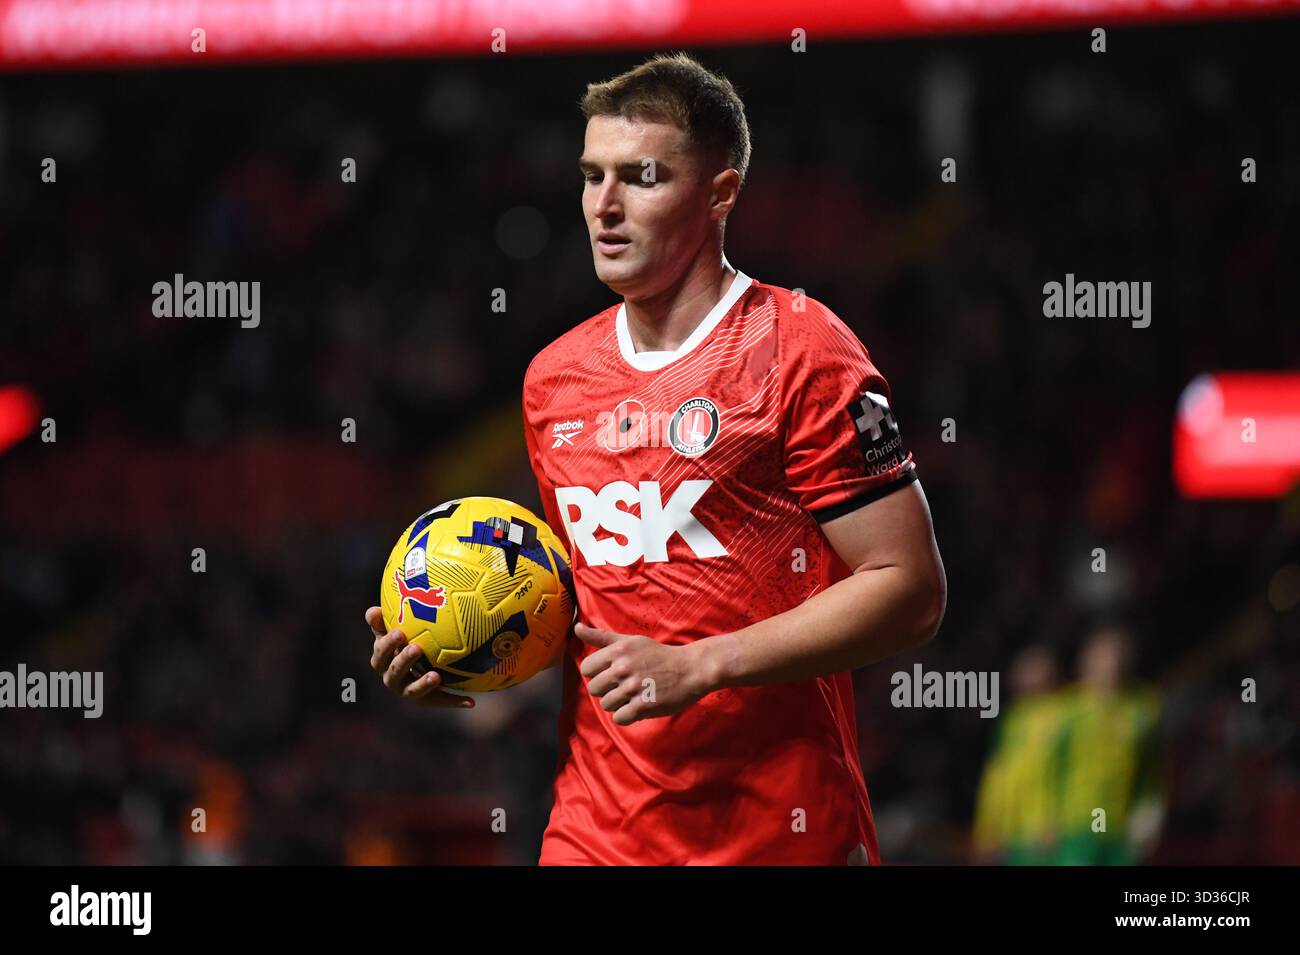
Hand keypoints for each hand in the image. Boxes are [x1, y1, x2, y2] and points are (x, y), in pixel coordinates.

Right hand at [365, 606, 474, 708]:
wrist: (415, 666)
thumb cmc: (401, 642)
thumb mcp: (392, 631)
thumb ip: (383, 622)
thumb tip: (373, 610)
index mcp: (382, 661)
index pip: (381, 653)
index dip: (388, 644)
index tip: (399, 632)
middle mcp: (391, 678)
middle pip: (395, 671)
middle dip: (404, 661)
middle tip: (416, 648)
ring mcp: (407, 691)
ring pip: (413, 690)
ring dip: (423, 683)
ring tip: (435, 676)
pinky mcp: (424, 701)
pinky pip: (438, 701)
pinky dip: (453, 701)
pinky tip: (470, 701)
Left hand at [575, 622, 714, 725]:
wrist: (690, 670)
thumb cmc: (658, 655)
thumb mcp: (631, 640)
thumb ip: (601, 637)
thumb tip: (576, 627)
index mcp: (618, 650)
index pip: (586, 668)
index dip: (597, 673)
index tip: (612, 673)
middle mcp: (623, 668)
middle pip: (594, 689)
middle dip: (607, 690)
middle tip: (625, 685)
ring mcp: (633, 688)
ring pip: (606, 705)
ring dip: (618, 703)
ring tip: (634, 695)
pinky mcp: (643, 706)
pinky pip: (619, 718)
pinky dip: (627, 716)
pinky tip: (638, 706)